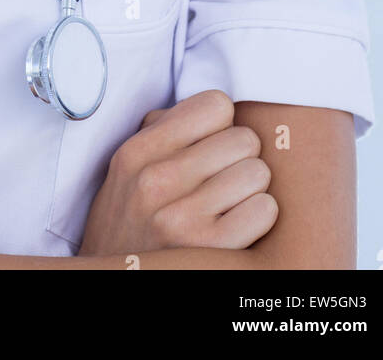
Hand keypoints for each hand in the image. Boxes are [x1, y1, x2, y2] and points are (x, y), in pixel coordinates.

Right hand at [78, 89, 278, 256]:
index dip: (220, 124)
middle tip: (222, 177)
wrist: (118, 277)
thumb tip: (217, 107)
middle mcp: (156, 181)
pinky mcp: (210, 250)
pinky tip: (238, 222)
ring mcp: (182, 218)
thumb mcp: (130, 164)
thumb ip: (165, 128)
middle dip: (238, 157)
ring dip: (250, 187)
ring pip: (258, 172)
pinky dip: (258, 215)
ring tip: (229, 201)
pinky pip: (264, 209)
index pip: (215, 105)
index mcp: (138, 151)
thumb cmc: (131, 216)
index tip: (210, 143)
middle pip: (244, 139)